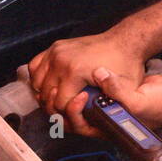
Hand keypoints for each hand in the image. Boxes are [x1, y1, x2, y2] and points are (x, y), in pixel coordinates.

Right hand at [28, 29, 145, 124]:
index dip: (68, 114)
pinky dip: (39, 78)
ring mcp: (56, 52)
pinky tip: (51, 84)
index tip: (78, 113)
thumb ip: (111, 106)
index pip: (59, 104)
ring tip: (59, 99)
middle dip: (55, 106)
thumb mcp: (125, 90)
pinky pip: (35, 66)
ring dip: (45, 93)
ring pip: (36, 82)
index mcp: (75, 71)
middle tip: (68, 109)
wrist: (125, 42)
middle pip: (45, 95)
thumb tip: (96, 118)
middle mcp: (61, 60)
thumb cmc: (126, 65)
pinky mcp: (55, 47)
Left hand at [63, 68, 161, 137]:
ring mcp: (108, 104)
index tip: (80, 96)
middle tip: (66, 88)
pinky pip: (93, 87)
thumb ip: (118, 91)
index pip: (79, 125)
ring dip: (74, 90)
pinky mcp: (112, 91)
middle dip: (65, 102)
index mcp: (108, 128)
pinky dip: (86, 81)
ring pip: (82, 100)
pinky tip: (87, 71)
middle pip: (74, 114)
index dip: (73, 112)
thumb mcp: (139, 102)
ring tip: (73, 78)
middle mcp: (105, 118)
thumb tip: (100, 75)